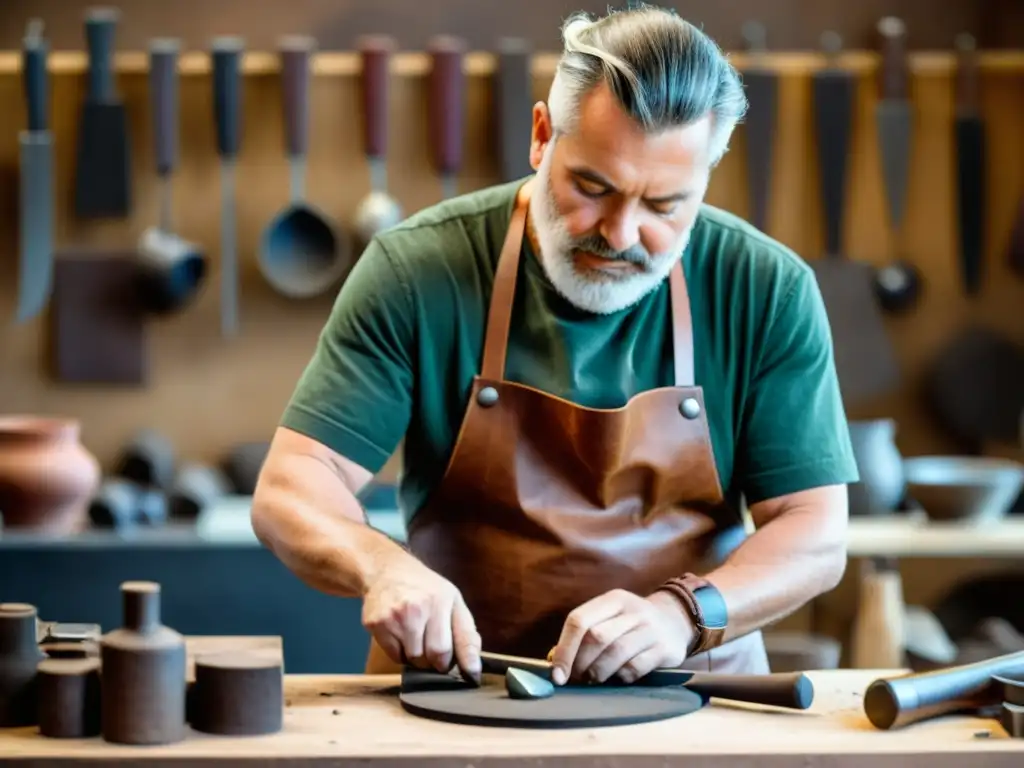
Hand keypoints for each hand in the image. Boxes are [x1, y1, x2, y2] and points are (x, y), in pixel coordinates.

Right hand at [361, 553, 481, 681]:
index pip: (450, 646)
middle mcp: (417, 608)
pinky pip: (394, 657)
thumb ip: (466, 634)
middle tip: (435, 648)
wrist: (386, 571)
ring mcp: (394, 617)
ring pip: (412, 660)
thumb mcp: (453, 601)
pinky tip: (401, 635)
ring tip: (417, 637)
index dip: (457, 663)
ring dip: (418, 657)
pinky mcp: (376, 625)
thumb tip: (474, 669)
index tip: (464, 673)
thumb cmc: (425, 589)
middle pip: (431, 657)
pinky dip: (401, 653)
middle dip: (437, 661)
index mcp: (441, 600)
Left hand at [549, 589, 694, 684]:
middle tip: (576, 679)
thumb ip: (585, 633)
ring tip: (593, 680)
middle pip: (596, 637)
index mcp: (613, 599)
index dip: (564, 649)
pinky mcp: (665, 649)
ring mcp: (650, 629)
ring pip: (616, 652)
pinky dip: (621, 677)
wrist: (676, 620)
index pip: (579, 620)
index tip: (557, 674)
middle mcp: (632, 610)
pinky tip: (618, 678)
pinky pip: (636, 667)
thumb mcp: (611, 617)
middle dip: (580, 663)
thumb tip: (556, 661)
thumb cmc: (632, 624)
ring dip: (598, 672)